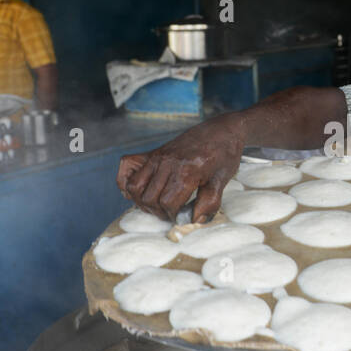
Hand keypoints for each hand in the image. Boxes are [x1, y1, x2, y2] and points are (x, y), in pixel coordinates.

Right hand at [117, 116, 245, 221]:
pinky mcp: (153, 152)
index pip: (168, 203)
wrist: (223, 130)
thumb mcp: (222, 181)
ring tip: (157, 205)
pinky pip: (127, 167)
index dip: (173, 216)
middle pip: (149, 198)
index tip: (181, 216)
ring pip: (135, 187)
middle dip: (159, 212)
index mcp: (187, 170)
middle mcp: (168, 162)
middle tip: (171, 213)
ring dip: (142, 201)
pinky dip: (126, 181)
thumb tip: (194, 220)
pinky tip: (139, 191)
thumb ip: (209, 202)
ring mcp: (158, 156)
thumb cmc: (225, 154)